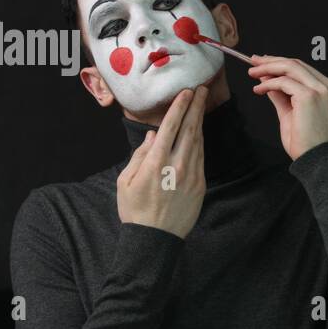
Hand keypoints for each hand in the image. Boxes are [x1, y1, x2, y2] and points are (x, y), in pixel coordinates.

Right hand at [116, 85, 207, 238]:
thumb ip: (139, 156)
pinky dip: (201, 141)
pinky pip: (201, 157)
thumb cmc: (135, 210)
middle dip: (196, 107)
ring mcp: (191, 175)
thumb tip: (152, 136)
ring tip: (202, 104)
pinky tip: (199, 131)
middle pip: (190, 129)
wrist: (155, 239)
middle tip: (201, 89)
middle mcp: (176, 165)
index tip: (186, 92)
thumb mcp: (125, 181)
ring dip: (200, 121)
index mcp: (155, 163)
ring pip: (198, 141)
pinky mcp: (200, 185)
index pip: (171, 127)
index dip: (180, 107)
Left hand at [247, 55, 327, 159]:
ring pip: (290, 67)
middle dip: (272, 61)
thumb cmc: (306, 142)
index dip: (281, 63)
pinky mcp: (309, 96)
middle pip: (296, 63)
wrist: (314, 159)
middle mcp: (327, 87)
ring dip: (268, 68)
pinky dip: (268, 83)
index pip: (302, 68)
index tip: (264, 63)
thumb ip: (281, 95)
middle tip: (253, 62)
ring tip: (253, 72)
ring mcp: (320, 90)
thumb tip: (267, 80)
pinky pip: (283, 82)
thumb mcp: (290, 112)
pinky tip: (259, 89)